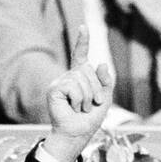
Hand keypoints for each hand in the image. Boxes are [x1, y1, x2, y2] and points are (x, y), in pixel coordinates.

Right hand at [41, 25, 115, 161]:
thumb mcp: (104, 99)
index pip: (81, 55)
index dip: (83, 41)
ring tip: (81, 108)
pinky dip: (78, 100)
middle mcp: (69, 77)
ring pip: (81, 79)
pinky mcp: (54, 89)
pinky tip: (73, 108)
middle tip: (90, 105)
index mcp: (80, 77)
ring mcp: (60, 82)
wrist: (77, 134)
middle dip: (95, 90)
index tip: (83, 27)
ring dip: (87, 98)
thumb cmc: (89, 119)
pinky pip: (72, 87)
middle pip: (88, 70)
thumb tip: (101, 63)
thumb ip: (106, 82)